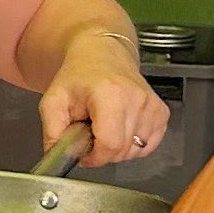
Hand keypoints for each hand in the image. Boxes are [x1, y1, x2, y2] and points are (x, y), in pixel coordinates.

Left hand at [39, 35, 170, 166]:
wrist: (102, 56)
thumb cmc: (79, 77)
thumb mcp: (53, 100)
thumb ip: (51, 131)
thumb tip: (56, 155)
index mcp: (109, 95)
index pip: (110, 144)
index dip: (94, 156)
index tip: (84, 152)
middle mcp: (135, 99)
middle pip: (122, 151)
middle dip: (103, 151)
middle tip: (90, 132)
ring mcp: (152, 106)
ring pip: (136, 151)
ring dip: (117, 147)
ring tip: (104, 125)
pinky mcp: (162, 112)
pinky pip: (148, 145)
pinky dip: (133, 144)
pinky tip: (120, 127)